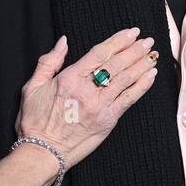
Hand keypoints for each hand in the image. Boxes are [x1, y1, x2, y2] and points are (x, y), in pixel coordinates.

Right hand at [16, 27, 158, 168]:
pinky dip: (142, 86)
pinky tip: (150, 75)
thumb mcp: (33, 87)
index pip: (100, 53)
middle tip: (147, 40)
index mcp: (69, 78)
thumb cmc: (35, 121)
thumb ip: (49, 61)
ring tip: (152, 54)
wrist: (42, 152)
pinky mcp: (108, 120)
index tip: (131, 33)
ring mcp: (99, 106)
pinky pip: (129, 99)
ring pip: (126, 79)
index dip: (118, 41)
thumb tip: (63, 41)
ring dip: (142, 64)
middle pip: (117, 64)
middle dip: (135, 49)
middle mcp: (87, 90)